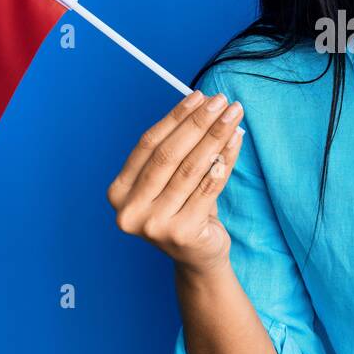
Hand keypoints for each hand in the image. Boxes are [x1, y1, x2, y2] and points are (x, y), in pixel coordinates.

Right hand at [107, 90, 244, 272]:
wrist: (198, 257)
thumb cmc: (184, 210)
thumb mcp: (170, 180)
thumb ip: (177, 149)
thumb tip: (203, 106)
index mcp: (119, 192)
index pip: (148, 144)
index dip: (175, 117)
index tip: (199, 96)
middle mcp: (130, 210)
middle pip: (169, 154)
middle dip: (199, 123)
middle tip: (222, 102)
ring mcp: (154, 225)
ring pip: (191, 169)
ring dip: (216, 137)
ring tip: (234, 116)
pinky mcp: (183, 233)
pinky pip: (209, 187)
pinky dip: (225, 161)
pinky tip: (235, 142)